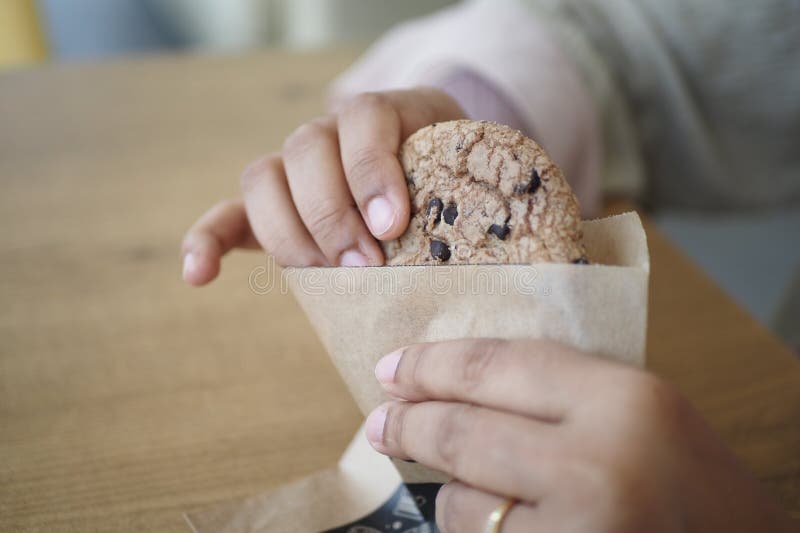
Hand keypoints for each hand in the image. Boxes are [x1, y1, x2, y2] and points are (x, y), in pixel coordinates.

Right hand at [181, 88, 464, 283]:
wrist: (426, 182)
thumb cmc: (448, 191)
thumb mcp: (461, 180)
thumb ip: (453, 195)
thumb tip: (454, 248)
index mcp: (384, 114)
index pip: (363, 121)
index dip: (372, 170)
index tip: (392, 225)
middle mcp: (330, 132)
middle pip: (305, 151)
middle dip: (332, 215)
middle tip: (366, 265)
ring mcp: (293, 168)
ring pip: (264, 179)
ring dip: (290, 233)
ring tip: (325, 274)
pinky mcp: (271, 205)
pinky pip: (227, 213)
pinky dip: (207, 240)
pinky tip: (199, 274)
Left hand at [366, 338, 793, 531]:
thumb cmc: (691, 484)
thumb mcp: (638, 412)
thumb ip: (556, 393)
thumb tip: (452, 385)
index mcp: (624, 399)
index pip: (495, 364)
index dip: (430, 364)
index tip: (393, 367)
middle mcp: (597, 463)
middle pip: (461, 431)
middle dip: (408, 425)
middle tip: (379, 423)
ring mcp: (577, 528)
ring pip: (462, 503)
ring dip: (449, 492)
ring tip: (463, 485)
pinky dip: (476, 529)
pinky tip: (498, 518)